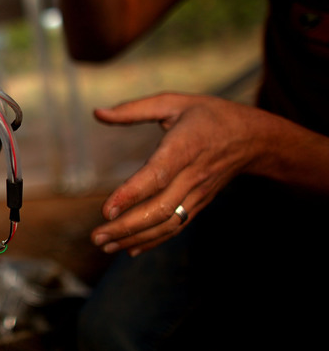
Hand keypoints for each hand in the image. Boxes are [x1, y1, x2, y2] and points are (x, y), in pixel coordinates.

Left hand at [91, 93, 272, 255]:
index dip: (131, 194)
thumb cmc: (209, 115)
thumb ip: (133, 110)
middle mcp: (192, 175)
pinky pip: (177, 226)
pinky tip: (130, 248)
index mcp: (184, 147)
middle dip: (126, 227)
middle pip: (159, 209)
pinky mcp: (200, 203)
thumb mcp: (173, 102)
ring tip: (105, 246)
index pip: (157, 175)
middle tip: (96, 237)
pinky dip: (154, 240)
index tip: (106, 210)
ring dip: (135, 238)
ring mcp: (198, 193)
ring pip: (167, 223)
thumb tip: (97, 113)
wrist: (254, 138)